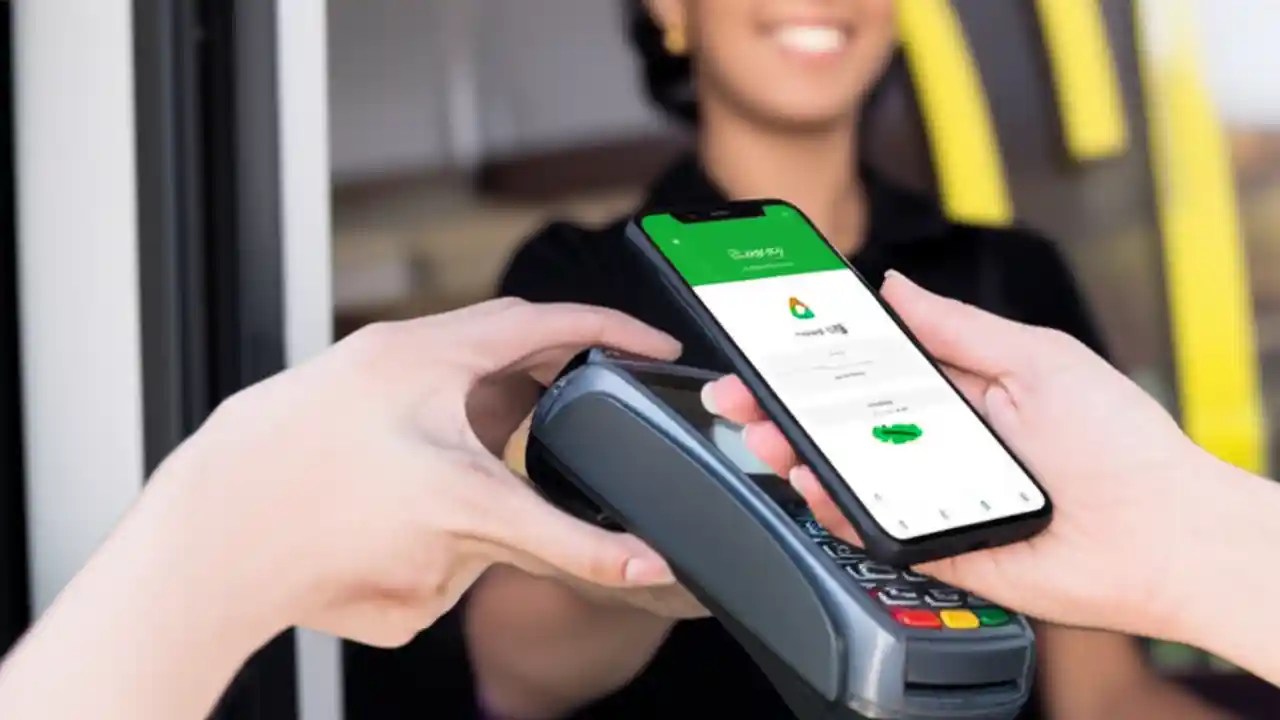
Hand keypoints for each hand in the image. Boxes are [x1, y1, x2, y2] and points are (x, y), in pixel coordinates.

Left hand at [148, 298, 686, 647]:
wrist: (203, 548)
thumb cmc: (310, 546)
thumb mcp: (452, 554)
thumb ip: (551, 550)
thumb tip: (625, 561)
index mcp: (431, 367)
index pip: (550, 329)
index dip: (618, 337)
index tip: (657, 347)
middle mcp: (394, 355)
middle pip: (506, 332)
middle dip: (560, 363)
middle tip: (601, 393)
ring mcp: (359, 366)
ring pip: (459, 354)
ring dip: (503, 389)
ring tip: (526, 439)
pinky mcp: (330, 390)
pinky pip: (416, 376)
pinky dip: (454, 406)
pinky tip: (456, 456)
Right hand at [702, 271, 1249, 641]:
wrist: (1160, 533)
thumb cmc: (1116, 440)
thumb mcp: (1035, 357)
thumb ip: (955, 327)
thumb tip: (894, 285)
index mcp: (953, 390)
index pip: (864, 367)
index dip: (812, 354)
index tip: (767, 337)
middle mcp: (930, 441)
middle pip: (837, 421)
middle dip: (780, 404)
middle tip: (740, 392)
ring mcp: (924, 492)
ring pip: (840, 472)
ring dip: (793, 450)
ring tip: (767, 431)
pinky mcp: (928, 543)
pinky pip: (864, 526)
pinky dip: (830, 505)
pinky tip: (813, 478)